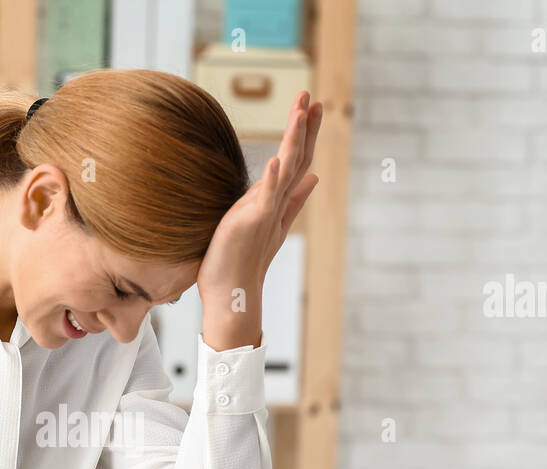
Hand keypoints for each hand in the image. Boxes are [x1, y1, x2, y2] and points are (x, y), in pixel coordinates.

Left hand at [197, 91, 322, 349]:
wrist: (232, 293)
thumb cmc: (241, 259)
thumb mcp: (267, 221)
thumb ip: (292, 199)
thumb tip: (314, 177)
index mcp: (278, 201)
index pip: (297, 160)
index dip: (305, 133)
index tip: (311, 105)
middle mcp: (276, 204)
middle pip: (297, 158)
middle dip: (304, 127)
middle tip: (312, 96)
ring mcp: (266, 213)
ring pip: (285, 171)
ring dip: (293, 141)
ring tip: (300, 113)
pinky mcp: (252, 223)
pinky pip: (265, 198)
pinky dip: (271, 180)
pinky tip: (274, 160)